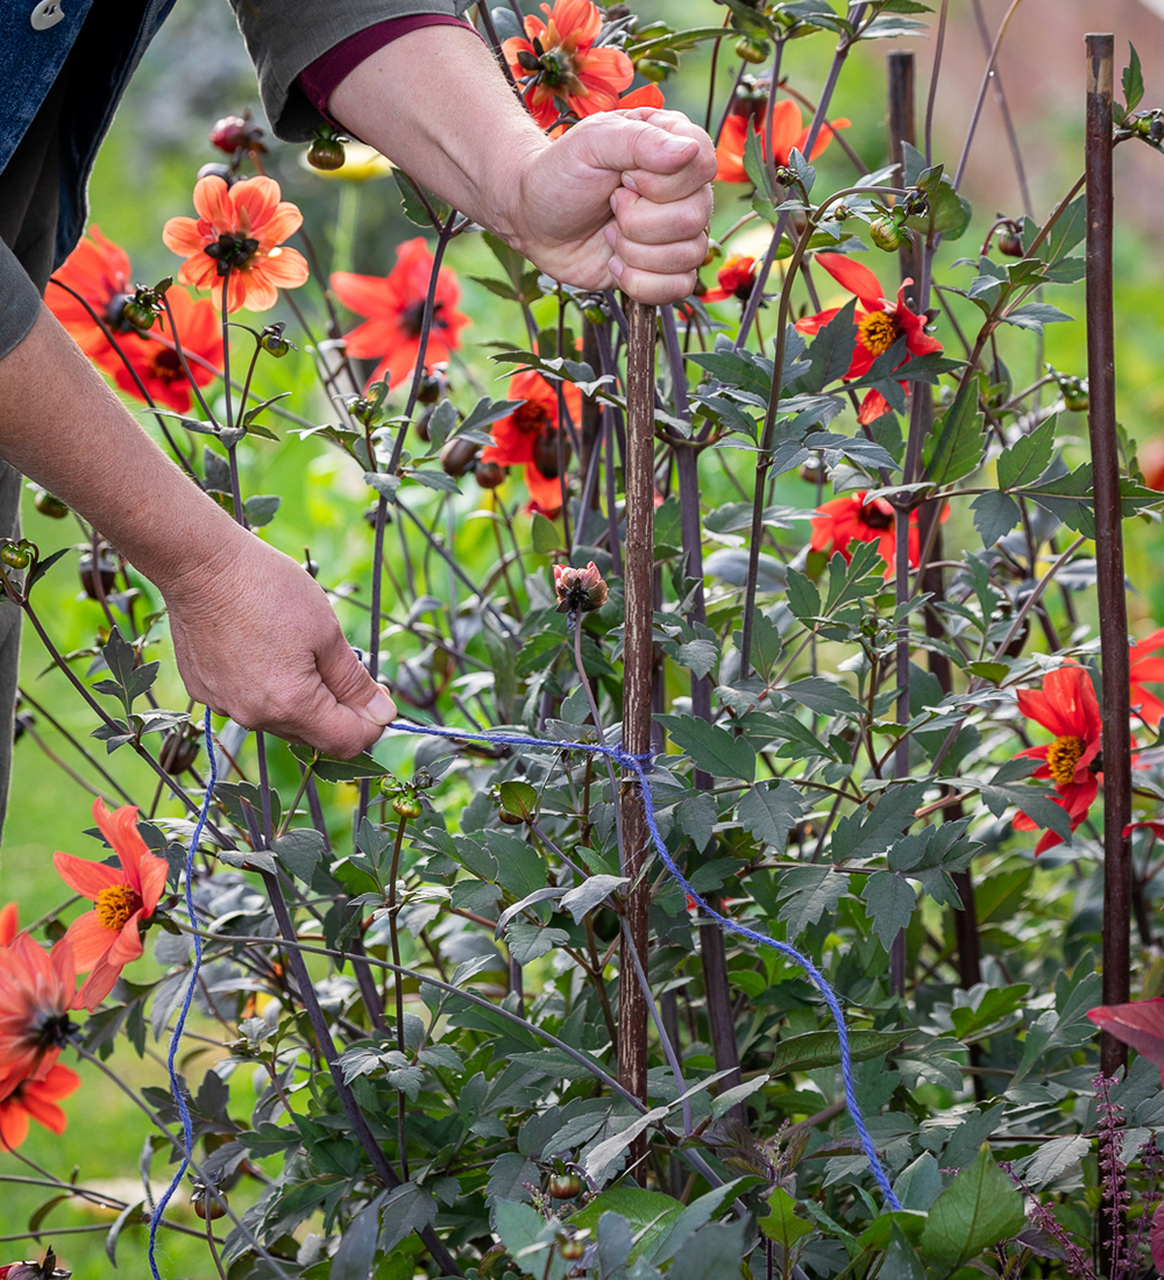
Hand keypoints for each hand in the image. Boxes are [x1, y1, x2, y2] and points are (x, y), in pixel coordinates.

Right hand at [160, 534, 396, 757]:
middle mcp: (254, 717)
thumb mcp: (327, 632)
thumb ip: (355, 682)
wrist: (199, 564)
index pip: (346, 741)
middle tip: (345, 669)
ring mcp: (224, 706)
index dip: (372, 723)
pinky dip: (267, 686)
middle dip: (339, 711)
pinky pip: (249, 702)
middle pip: (313, 734)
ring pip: (280, 719)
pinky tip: (265, 649)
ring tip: (301, 651)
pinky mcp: (205, 691)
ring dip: (303, 699)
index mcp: (290, 705)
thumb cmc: (267, 590)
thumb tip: (383, 716)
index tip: (379, 696)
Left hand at [509, 108, 716, 305]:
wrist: (533, 221)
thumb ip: (640, 140)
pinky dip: (640, 282)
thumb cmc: (561, 174)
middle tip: (610, 206)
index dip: (661, 183)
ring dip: (635, 252)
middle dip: (639, 221)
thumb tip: (688, 151)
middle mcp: (685, 190)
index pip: (703, 165)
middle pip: (694, 218)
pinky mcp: (664, 269)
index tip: (622, 178)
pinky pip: (679, 288)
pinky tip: (615, 264)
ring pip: (689, 256)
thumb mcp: (592, 142)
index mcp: (674, 146)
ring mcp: (676, 232)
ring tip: (610, 234)